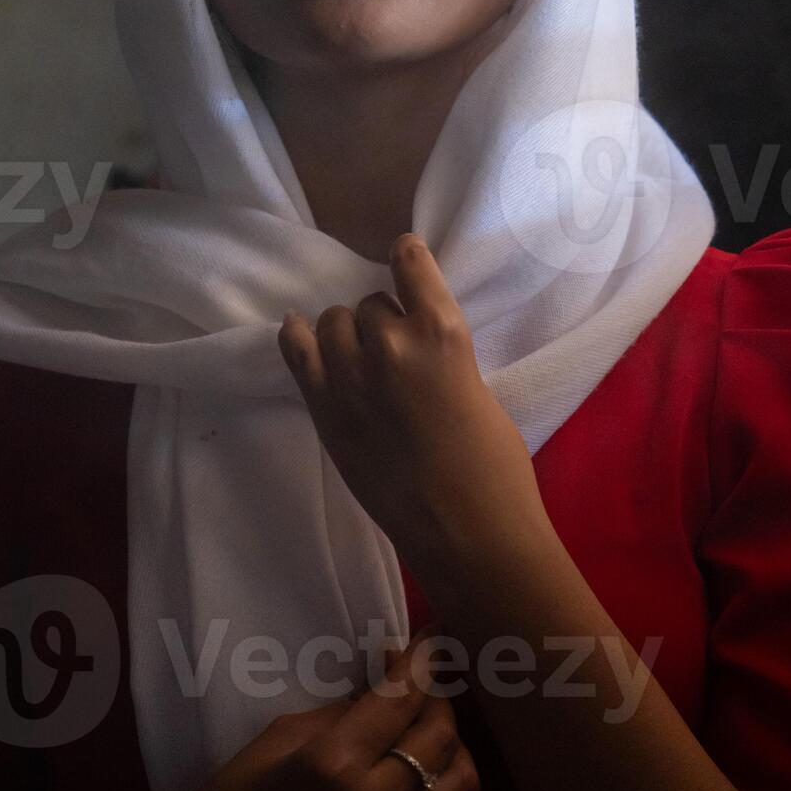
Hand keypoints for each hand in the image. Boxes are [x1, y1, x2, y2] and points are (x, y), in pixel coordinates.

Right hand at [162, 630, 494, 790]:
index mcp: (333, 762)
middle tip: (417, 687)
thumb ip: (342, 711)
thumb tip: (389, 684)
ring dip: (457, 750)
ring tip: (432, 737)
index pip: (401, 697)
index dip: (423, 659)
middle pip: (439, 735)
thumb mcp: (277, 738)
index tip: (434, 635)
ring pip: (463, 784)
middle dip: (435, 698)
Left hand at [276, 233, 546, 576]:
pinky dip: (297, 335)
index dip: (407, 259)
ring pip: (332, 323)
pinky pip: (296, 351)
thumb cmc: (494, 465)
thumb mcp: (475, 386)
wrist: (468, 531)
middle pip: (371, 304)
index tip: (405, 259)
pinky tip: (297, 327)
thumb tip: (411, 346)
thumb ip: (437, 356)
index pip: (410, 263)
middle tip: (398, 354)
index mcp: (441, 332)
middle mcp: (389, 344)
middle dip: (383, 321)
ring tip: (362, 361)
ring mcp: (348, 378)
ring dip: (347, 334)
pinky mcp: (323, 411)